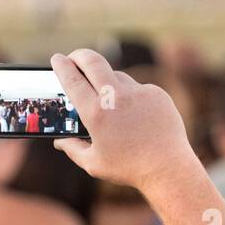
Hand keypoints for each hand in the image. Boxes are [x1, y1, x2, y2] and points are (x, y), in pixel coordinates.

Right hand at [48, 50, 195, 191]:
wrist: (167, 167)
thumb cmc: (128, 168)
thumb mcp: (93, 163)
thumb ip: (73, 149)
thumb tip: (60, 141)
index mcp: (96, 114)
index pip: (72, 80)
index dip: (61, 66)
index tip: (56, 59)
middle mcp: (116, 97)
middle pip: (93, 62)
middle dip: (80, 55)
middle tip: (74, 57)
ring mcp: (138, 92)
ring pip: (116, 76)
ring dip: (106, 81)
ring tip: (105, 99)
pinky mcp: (156, 93)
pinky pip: (137, 89)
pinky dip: (130, 97)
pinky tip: (133, 116)